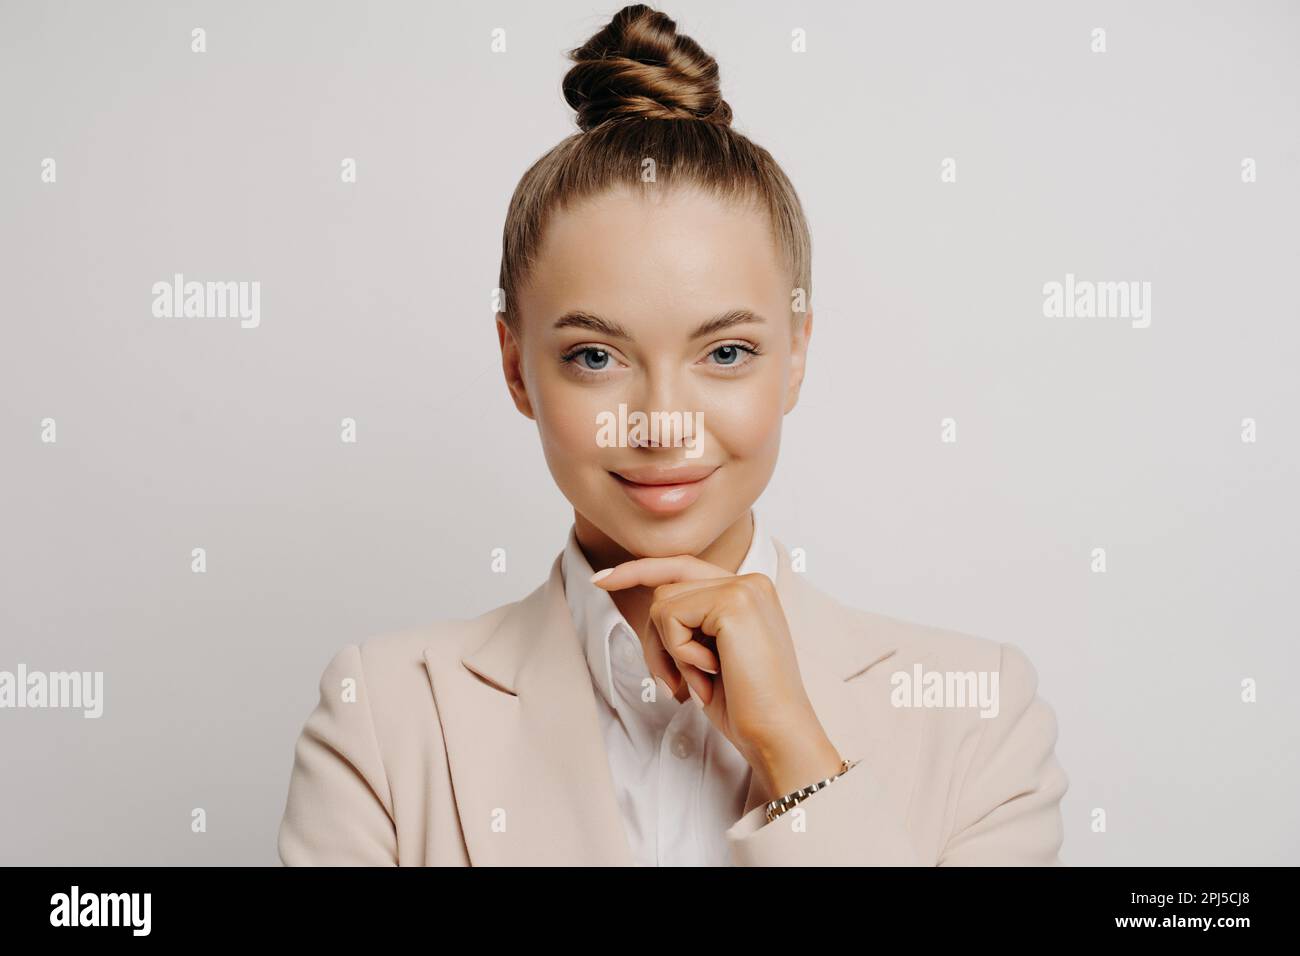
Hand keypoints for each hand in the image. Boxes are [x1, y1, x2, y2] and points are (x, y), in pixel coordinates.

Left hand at [593, 555, 844, 800]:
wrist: (777, 733)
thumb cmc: (745, 704)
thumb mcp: (710, 655)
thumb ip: (691, 622)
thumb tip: (654, 607)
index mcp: (748, 591)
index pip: (682, 567)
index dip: (639, 570)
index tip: (601, 581)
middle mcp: (749, 581)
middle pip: (666, 587)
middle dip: (656, 639)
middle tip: (672, 684)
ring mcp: (743, 588)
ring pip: (663, 603)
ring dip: (670, 652)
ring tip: (701, 682)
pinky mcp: (733, 602)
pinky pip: (671, 618)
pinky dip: (678, 654)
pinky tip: (710, 675)